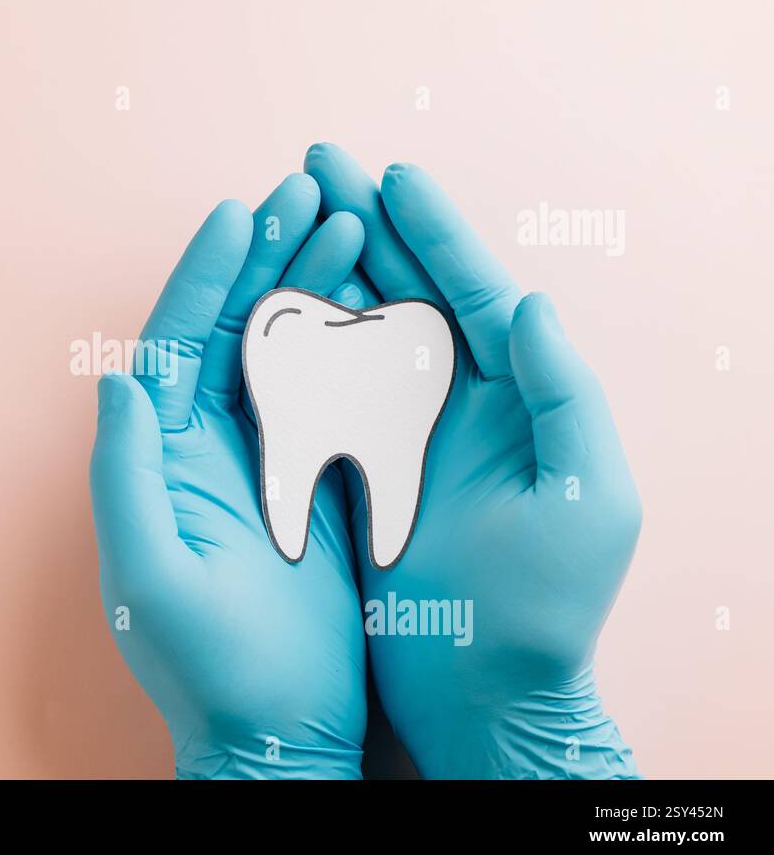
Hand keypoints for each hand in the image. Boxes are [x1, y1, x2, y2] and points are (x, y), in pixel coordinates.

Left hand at [90, 174, 369, 777]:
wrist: (279, 731)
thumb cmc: (208, 665)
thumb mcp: (151, 574)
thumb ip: (128, 475)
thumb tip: (119, 380)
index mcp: (159, 459)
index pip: (176, 343)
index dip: (205, 275)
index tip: (239, 212)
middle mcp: (204, 448)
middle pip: (233, 329)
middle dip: (267, 258)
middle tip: (310, 192)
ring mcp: (261, 461)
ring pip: (283, 352)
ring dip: (310, 287)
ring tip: (350, 225)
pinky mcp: (312, 483)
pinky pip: (327, 396)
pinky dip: (347, 345)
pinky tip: (375, 303)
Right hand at [304, 144, 640, 777]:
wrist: (485, 692)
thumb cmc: (546, 610)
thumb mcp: (587, 501)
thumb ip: (567, 397)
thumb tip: (533, 304)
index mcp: (520, 400)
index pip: (476, 294)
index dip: (435, 232)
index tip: (393, 174)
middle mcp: (461, 404)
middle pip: (410, 292)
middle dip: (367, 224)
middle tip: (319, 161)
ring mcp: (407, 433)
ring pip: (360, 330)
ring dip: (326, 268)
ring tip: (286, 212)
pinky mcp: (362, 468)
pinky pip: (326, 391)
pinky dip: (300, 344)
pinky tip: (267, 304)